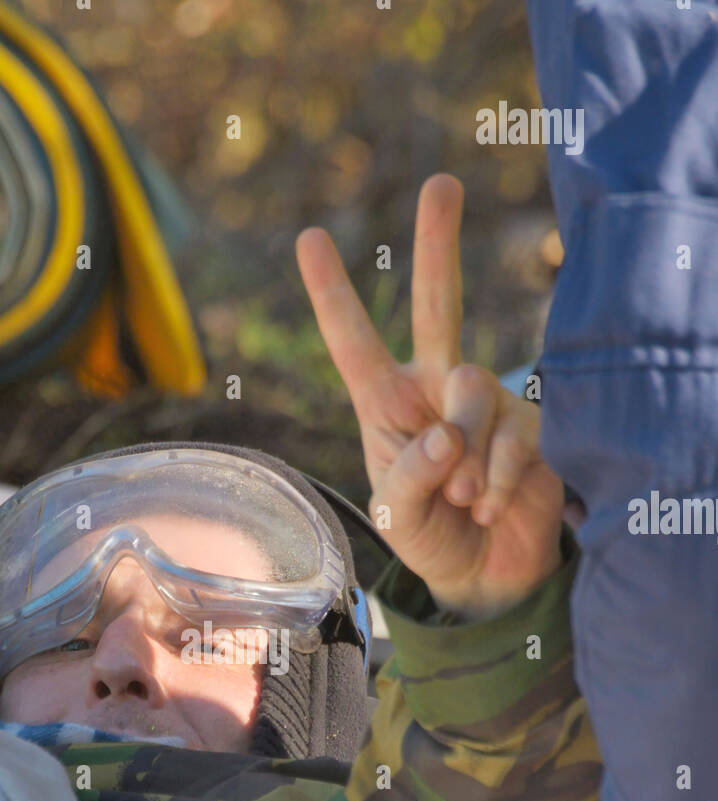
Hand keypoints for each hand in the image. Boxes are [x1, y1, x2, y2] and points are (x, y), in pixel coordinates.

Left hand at [296, 174, 562, 620]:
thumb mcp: (398, 515)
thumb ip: (411, 475)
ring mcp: (487, 403)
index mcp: (388, 404)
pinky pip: (511, 441)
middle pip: (439, 305)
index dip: (332, 294)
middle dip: (438, 244)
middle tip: (440, 184)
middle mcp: (438, 389)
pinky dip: (496, 482)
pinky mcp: (531, 427)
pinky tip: (489, 507)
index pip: (354, 344)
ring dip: (465, 459)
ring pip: (473, 394)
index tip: (309, 237)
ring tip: (463, 503)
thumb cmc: (428, 536)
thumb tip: (447, 435)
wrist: (483, 575)